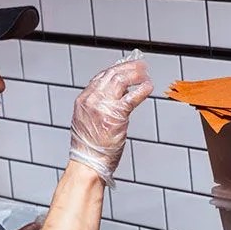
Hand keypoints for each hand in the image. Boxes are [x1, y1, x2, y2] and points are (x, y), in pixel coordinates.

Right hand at [68, 56, 152, 186]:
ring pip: (120, 80)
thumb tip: (112, 100)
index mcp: (83, 101)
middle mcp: (91, 100)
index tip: (125, 67)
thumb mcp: (85, 123)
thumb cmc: (89, 149)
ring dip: (135, 74)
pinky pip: (132, 96)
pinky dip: (142, 89)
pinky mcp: (116, 115)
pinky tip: (148, 86)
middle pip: (111, 75)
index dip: (115, 69)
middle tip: (140, 66)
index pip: (100, 77)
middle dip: (128, 67)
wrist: (88, 163)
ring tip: (145, 73)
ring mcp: (103, 106)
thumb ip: (96, 108)